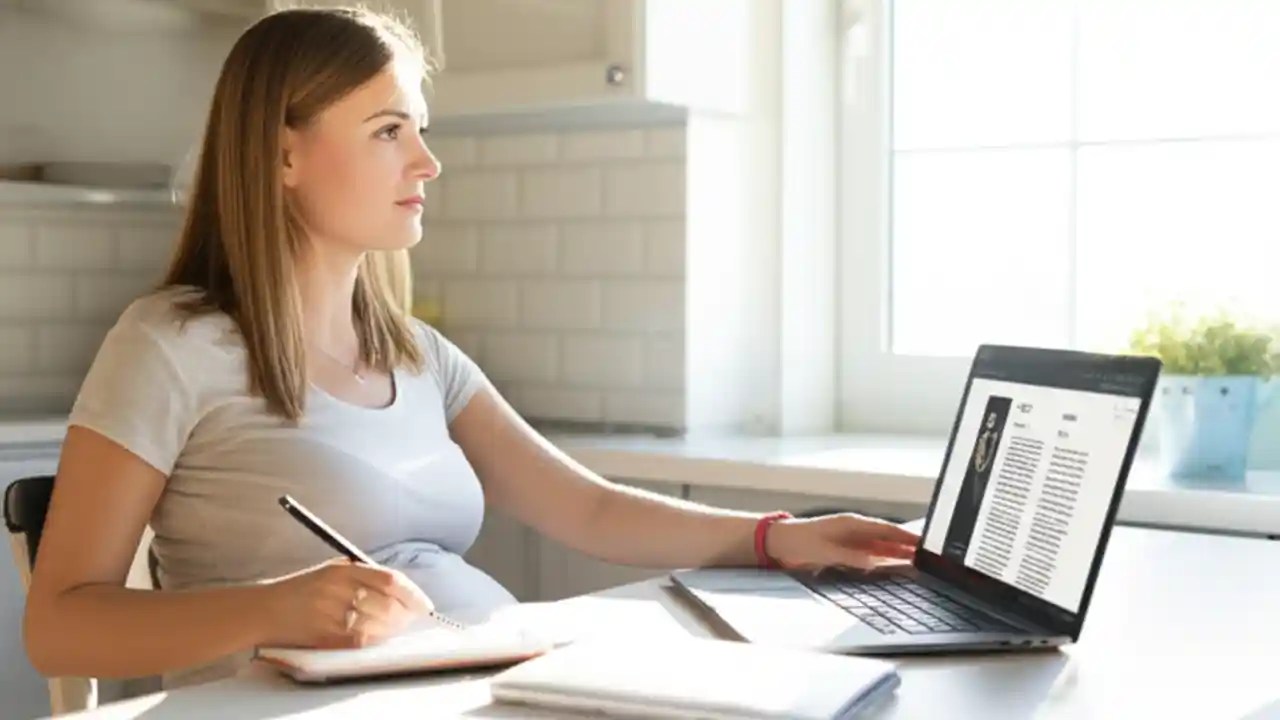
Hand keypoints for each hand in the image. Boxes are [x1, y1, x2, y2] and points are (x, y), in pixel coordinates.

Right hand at [257, 558, 434, 648]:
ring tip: (398, 626)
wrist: (264, 609)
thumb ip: (363, 574)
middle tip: (413, 617)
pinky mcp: (324, 636)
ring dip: (394, 628)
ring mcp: (331, 615)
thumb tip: (401, 589)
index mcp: (342, 569)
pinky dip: (376, 639)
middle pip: (387, 605)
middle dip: (407, 614)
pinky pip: (360, 641)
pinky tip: (379, 635)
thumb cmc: (301, 589)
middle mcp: (338, 590)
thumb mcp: (331, 570)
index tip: (424, 603)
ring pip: (377, 625)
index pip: (389, 580)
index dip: (412, 593)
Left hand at [764, 514, 919, 572]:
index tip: (923, 542)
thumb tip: (873, 564)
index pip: (886, 529)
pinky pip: (869, 555)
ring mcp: (850, 540)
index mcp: (852, 524)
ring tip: (917, 562)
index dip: (905, 536)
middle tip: (928, 555)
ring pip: (880, 548)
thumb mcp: (824, 551)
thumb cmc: (798, 542)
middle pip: (887, 538)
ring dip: (896, 554)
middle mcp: (854, 530)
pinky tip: (892, 567)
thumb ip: (849, 558)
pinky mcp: (845, 551)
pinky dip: (882, 561)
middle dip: (907, 546)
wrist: (778, 543)